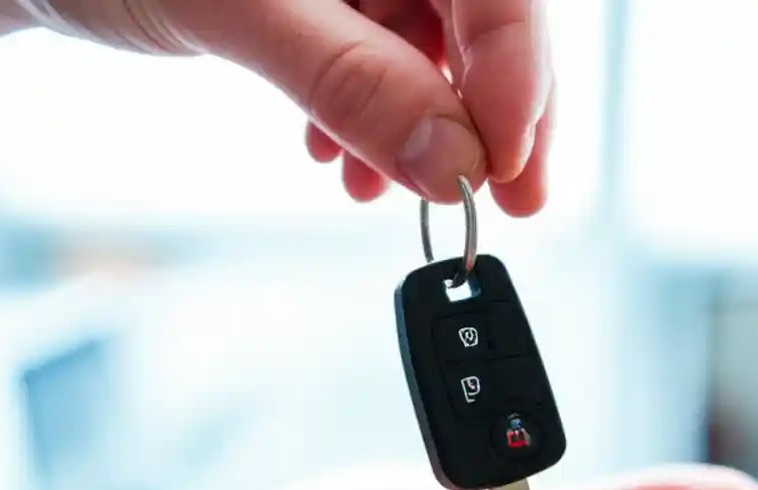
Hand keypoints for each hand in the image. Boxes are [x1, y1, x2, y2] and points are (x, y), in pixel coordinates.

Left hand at [17, 0, 551, 212]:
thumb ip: (351, 82)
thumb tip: (454, 160)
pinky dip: (370, 118)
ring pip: (433, 52)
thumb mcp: (237, 11)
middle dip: (490, 117)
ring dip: (421, 130)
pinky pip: (381, 62)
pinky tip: (336, 154)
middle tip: (508, 202)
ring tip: (381, 188)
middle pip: (482, 21)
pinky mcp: (329, 0)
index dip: (519, 73)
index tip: (510, 165)